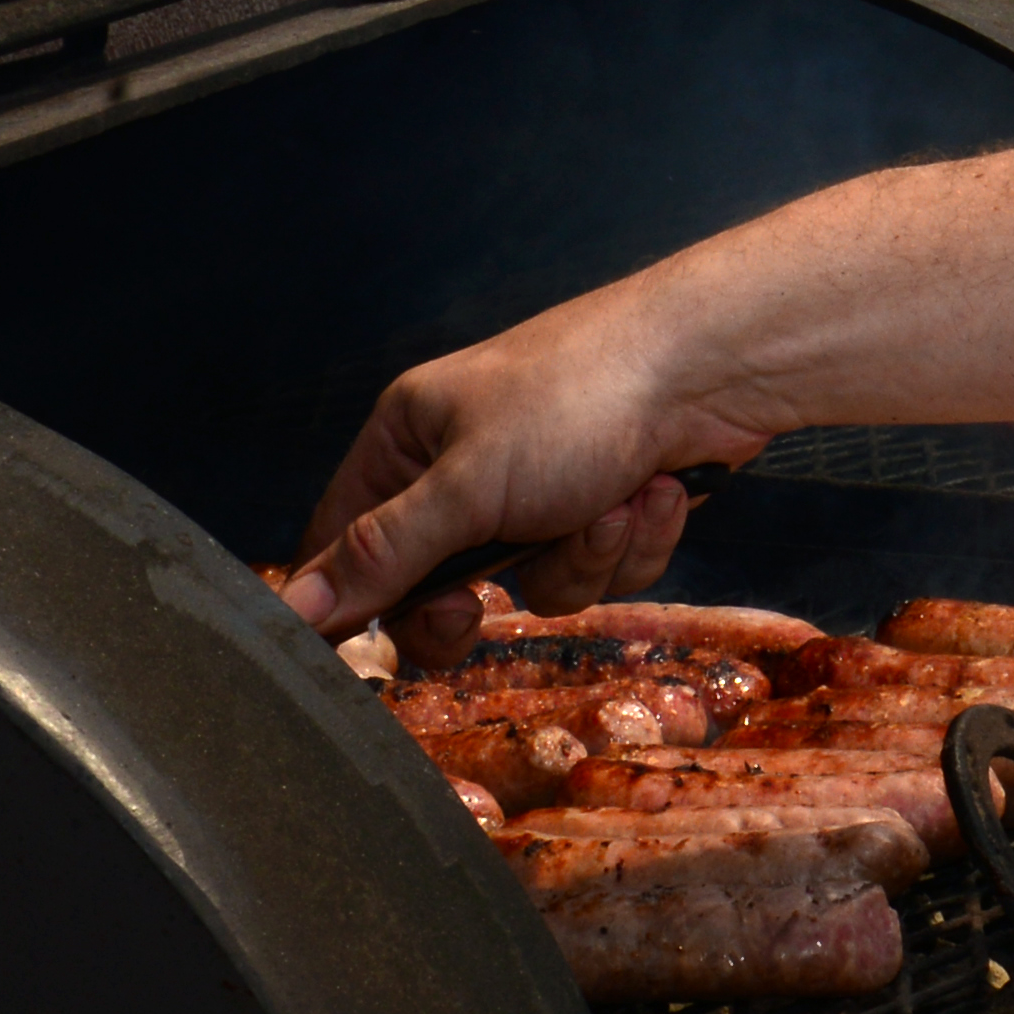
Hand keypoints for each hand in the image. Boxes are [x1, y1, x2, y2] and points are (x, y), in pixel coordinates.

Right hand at [274, 302, 769, 633]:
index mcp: (411, 438)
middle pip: (443, 586)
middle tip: (485, 599)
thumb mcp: (468, 486)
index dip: (358, 601)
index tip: (375, 646)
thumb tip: (297, 606)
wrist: (716, 367)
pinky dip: (631, 543)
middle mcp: (470, 465)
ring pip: (535, 586)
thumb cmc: (582, 397)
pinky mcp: (607, 505)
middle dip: (485, 595)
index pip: (346, 542)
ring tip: (613, 501)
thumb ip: (384, 554)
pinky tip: (656, 493)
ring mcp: (543, 489)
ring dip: (581, 558)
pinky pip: (599, 569)